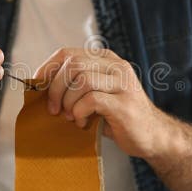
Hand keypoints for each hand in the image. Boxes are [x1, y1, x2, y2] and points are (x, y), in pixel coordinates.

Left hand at [34, 47, 166, 158]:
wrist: (153, 137)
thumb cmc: (119, 117)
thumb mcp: (97, 95)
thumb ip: (76, 86)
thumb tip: (41, 88)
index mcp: (106, 60)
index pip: (68, 53)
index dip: (48, 68)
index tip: (38, 86)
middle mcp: (116, 66)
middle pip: (73, 64)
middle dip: (56, 88)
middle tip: (54, 108)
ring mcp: (123, 83)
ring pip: (82, 80)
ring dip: (68, 102)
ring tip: (71, 117)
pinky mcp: (124, 103)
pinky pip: (92, 99)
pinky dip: (80, 112)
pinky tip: (82, 122)